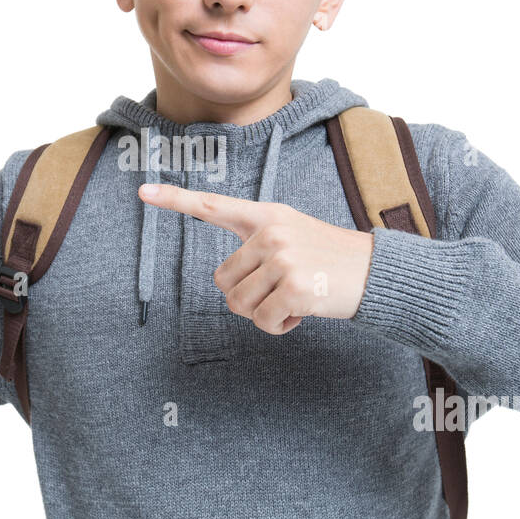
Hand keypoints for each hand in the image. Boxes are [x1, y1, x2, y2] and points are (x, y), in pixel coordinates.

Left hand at [137, 183, 374, 334]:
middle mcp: (271, 233)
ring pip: (241, 306)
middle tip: (281, 292)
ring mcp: (282, 259)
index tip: (143, 192)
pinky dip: (281, 326)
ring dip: (264, 315)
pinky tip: (304, 312)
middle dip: (247, 298)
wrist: (377, 273)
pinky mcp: (294, 288)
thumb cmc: (331, 260)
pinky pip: (264, 322)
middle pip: (223, 282)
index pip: (213, 205)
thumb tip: (229, 288)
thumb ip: (259, 249)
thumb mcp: (294, 237)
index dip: (175, 200)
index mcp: (267, 216)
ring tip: (295, 299)